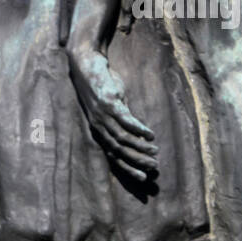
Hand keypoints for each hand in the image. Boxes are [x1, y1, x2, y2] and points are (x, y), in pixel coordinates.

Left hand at [67, 47, 158, 182]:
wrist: (86, 63)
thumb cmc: (102, 84)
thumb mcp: (114, 105)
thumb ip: (123, 118)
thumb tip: (138, 132)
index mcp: (98, 130)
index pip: (112, 155)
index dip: (127, 167)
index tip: (143, 177)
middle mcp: (98, 126)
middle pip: (118, 150)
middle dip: (136, 161)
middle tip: (153, 168)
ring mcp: (102, 115)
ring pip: (122, 138)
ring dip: (140, 147)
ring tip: (155, 152)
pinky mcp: (109, 103)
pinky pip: (125, 120)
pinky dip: (138, 129)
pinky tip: (150, 135)